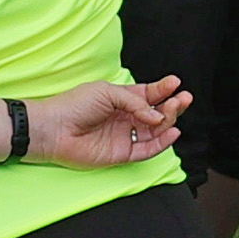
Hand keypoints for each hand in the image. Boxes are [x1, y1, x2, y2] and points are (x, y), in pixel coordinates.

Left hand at [26, 76, 189, 167]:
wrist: (55, 129)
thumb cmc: (75, 105)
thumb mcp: (108, 93)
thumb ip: (135, 102)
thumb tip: (156, 115)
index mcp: (122, 99)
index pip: (148, 94)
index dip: (163, 89)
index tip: (175, 83)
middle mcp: (126, 118)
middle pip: (156, 113)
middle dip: (172, 105)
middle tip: (183, 98)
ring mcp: (125, 136)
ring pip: (155, 131)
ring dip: (169, 120)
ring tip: (177, 110)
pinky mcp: (122, 154)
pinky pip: (147, 150)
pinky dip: (162, 143)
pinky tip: (172, 131)